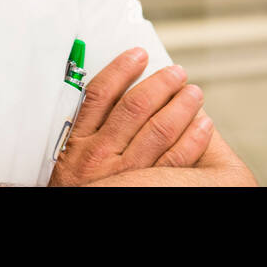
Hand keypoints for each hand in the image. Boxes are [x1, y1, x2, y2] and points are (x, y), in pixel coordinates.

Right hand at [48, 47, 214, 186]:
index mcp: (75, 142)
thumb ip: (85, 127)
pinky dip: (193, 139)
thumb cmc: (75, 188)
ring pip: (159, 129)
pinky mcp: (145, 188)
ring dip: (182, 106)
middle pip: (135, 107)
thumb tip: (115, 94)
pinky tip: (202, 126)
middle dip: (161, 84)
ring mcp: (123, 174)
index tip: (139, 54)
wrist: (70, 212)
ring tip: (193, 93)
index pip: (100, 94)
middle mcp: (98, 156)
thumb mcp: (64, 156)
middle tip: (177, 73)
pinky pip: (174, 159)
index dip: (122, 69)